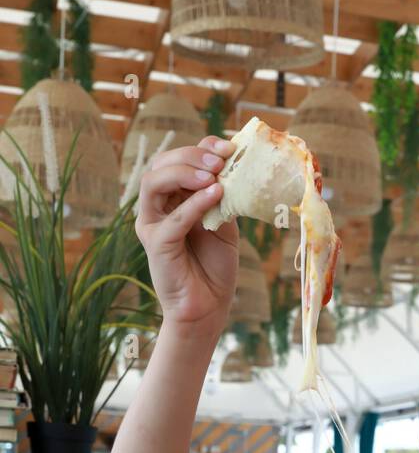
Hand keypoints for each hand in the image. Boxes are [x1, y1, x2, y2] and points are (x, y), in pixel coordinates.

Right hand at [135, 135, 237, 330]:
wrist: (209, 306)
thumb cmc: (215, 266)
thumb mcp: (224, 223)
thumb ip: (222, 196)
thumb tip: (231, 164)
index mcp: (172, 197)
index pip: (177, 160)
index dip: (201, 148)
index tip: (227, 147)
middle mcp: (156, 207)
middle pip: (161, 164)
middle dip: (191, 156)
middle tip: (219, 161)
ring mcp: (152, 224)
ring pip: (153, 183)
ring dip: (184, 173)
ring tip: (212, 176)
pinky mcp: (156, 244)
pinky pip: (172, 218)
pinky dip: (193, 204)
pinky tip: (215, 196)